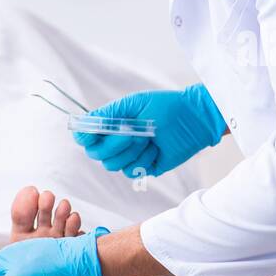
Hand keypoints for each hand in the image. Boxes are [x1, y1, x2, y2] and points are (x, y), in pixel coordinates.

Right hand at [74, 84, 225, 177]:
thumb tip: (81, 123)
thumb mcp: (134, 104)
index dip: (86, 138)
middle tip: (135, 131)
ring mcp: (130, 156)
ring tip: (149, 137)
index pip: (85, 137)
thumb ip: (107, 114)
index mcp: (111, 124)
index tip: (93, 134)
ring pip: (113, 165)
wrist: (193, 120)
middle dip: (115, 143)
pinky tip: (156, 149)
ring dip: (132, 150)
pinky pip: (131, 171)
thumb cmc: (166, 107)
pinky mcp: (143, 168)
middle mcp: (116, 142)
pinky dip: (144, 159)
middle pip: (96, 154)